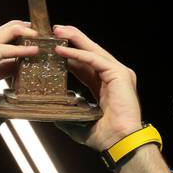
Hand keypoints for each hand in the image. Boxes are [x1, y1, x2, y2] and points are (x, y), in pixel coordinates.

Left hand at [51, 25, 143, 153]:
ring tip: (57, 32)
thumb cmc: (105, 136)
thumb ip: (68, 115)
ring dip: (74, 39)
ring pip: (92, 50)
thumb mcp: (80, 122)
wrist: (120, 142)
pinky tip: (61, 50)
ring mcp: (118, 73)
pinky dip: (77, 54)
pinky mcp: (118, 74)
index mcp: (106, 85)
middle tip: (54, 30)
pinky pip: (94, 59)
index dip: (69, 55)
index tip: (53, 48)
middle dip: (72, 39)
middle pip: (89, 52)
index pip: (85, 64)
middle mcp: (113, 76)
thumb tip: (52, 114)